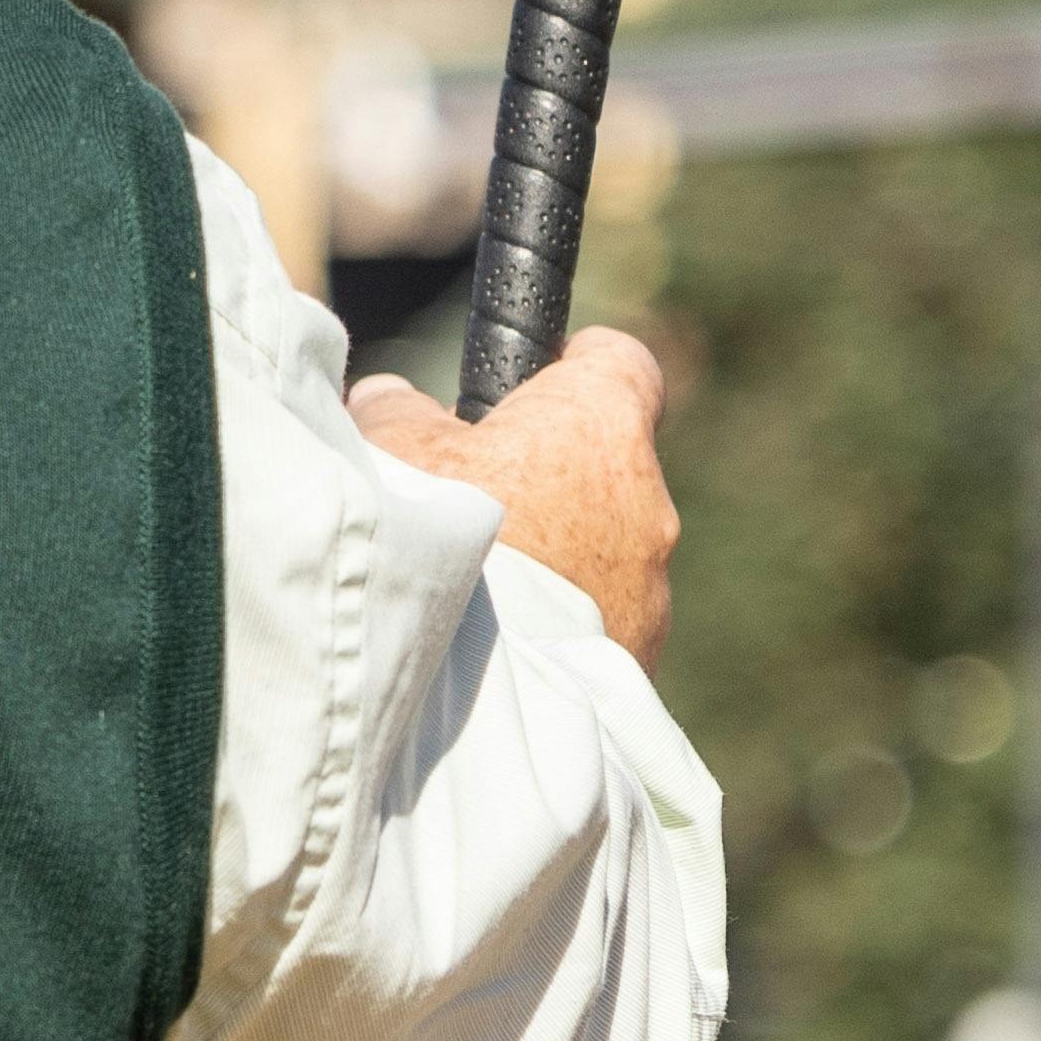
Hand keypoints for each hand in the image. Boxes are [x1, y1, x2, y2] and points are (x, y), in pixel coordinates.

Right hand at [357, 323, 673, 662]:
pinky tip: (498, 643)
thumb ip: (396, 412)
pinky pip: (599, 617)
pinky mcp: (640, 650)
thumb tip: (389, 398)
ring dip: (555, 555)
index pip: (621, 363)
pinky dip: (558, 620)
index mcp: (597, 423)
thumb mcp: (391, 450)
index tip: (536, 380)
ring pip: (603, 548)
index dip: (576, 365)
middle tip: (472, 501)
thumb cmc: (435, 539)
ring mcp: (651, 581)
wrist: (473, 678)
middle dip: (548, 476)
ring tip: (477, 588)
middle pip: (604, 465)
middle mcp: (645, 496)